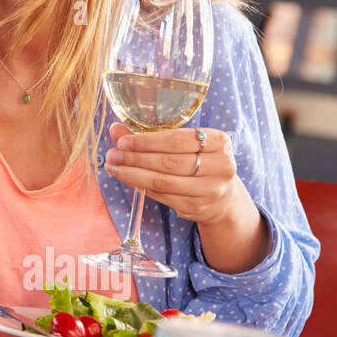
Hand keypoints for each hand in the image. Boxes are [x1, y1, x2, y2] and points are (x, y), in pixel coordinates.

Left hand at [104, 123, 247, 225]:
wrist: (223, 195)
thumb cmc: (199, 161)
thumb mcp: (184, 143)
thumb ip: (151, 135)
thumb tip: (116, 129)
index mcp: (220, 141)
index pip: (177, 140)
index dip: (147, 141)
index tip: (123, 141)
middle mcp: (221, 166)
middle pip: (169, 162)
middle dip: (136, 158)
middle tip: (113, 154)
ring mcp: (211, 189)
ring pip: (163, 181)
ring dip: (133, 174)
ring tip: (113, 167)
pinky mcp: (198, 207)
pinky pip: (163, 196)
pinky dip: (141, 187)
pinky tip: (127, 179)